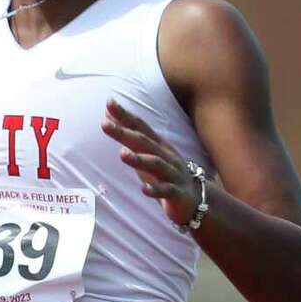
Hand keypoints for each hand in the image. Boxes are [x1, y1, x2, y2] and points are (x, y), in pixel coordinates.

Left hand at [102, 100, 204, 229]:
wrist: (196, 198)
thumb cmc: (165, 175)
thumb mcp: (148, 156)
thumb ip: (131, 141)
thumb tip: (109, 120)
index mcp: (158, 146)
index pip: (140, 127)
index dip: (125, 115)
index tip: (109, 103)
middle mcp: (166, 156)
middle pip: (144, 141)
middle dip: (124, 132)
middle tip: (104, 124)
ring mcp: (173, 174)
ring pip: (156, 164)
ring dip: (139, 159)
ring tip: (122, 154)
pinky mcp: (178, 193)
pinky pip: (167, 190)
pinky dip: (155, 190)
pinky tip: (144, 190)